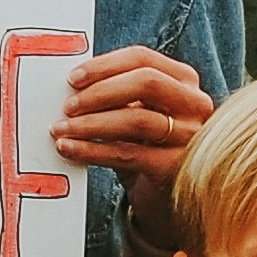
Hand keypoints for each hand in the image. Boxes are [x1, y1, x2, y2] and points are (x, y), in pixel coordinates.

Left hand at [55, 44, 213, 210]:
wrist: (165, 197)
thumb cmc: (147, 148)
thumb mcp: (137, 112)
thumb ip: (117, 94)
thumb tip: (73, 84)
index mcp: (183, 81)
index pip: (143, 59)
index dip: (104, 65)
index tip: (73, 78)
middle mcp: (194, 104)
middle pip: (146, 82)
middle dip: (100, 92)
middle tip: (68, 106)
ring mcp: (189, 136)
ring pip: (137, 119)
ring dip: (91, 123)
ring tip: (62, 129)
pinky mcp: (174, 167)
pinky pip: (127, 154)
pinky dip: (93, 150)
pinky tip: (70, 149)